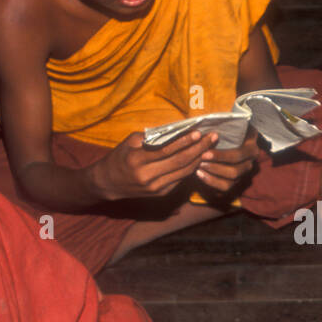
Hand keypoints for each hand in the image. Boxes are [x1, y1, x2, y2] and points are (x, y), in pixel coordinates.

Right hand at [94, 130, 213, 199]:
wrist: (109, 183)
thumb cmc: (120, 157)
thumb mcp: (130, 142)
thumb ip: (151, 137)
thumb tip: (176, 129)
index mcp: (137, 161)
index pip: (165, 150)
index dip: (184, 142)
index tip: (197, 133)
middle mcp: (147, 176)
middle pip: (179, 162)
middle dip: (198, 149)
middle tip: (212, 138)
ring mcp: (155, 187)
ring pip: (183, 172)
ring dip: (199, 158)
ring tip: (210, 146)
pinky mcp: (161, 193)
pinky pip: (180, 179)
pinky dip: (191, 167)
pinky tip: (200, 157)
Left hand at [197, 128, 260, 192]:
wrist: (230, 140)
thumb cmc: (228, 130)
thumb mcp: (231, 124)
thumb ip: (225, 124)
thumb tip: (212, 122)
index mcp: (251, 148)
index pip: (239, 155)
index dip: (222, 156)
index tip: (205, 152)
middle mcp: (250, 163)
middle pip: (235, 171)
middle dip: (215, 166)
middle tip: (199, 160)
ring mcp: (243, 174)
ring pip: (230, 180)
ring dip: (212, 174)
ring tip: (197, 167)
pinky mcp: (235, 182)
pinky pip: (224, 187)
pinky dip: (211, 182)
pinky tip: (199, 174)